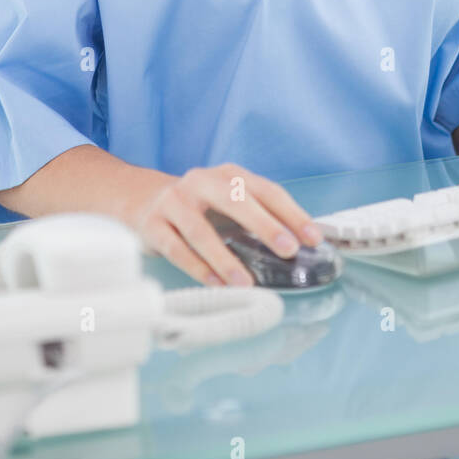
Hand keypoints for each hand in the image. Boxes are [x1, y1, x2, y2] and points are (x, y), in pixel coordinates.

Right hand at [125, 162, 323, 286]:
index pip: (266, 190)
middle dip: (264, 225)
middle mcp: (201, 182)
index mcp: (228, 174)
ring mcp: (174, 202)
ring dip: (226, 259)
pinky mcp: (152, 224)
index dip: (292, 214)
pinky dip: (197, 268)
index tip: (313, 238)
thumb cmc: (200, 206)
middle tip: (288, 250)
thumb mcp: (230, 202)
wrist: (144, 200)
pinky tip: (215, 283)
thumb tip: (299, 244)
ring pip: (200, 231)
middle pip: (235, 200)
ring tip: (246, 282)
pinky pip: (176, 248)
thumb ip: (259, 217)